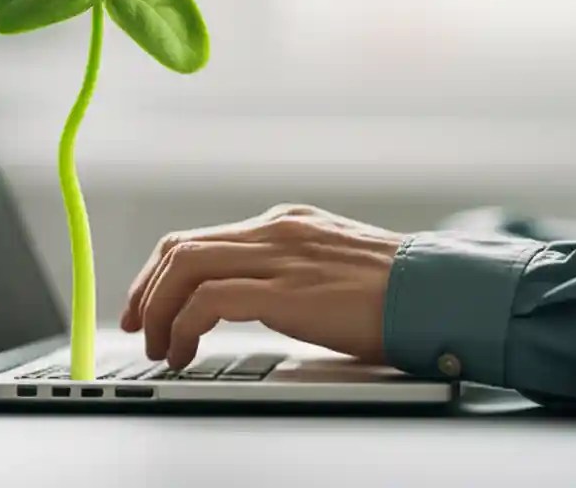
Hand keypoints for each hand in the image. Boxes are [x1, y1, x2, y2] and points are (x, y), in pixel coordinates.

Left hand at [120, 204, 406, 368]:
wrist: (437, 294)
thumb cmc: (397, 292)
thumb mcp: (332, 267)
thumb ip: (291, 272)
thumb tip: (249, 300)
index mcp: (286, 224)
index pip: (202, 237)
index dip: (161, 272)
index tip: (148, 304)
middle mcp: (276, 231)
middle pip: (181, 248)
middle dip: (146, 291)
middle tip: (138, 327)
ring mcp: (280, 257)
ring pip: (184, 268)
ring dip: (159, 311)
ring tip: (162, 347)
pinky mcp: (286, 291)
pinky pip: (209, 301)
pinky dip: (183, 326)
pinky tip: (186, 351)